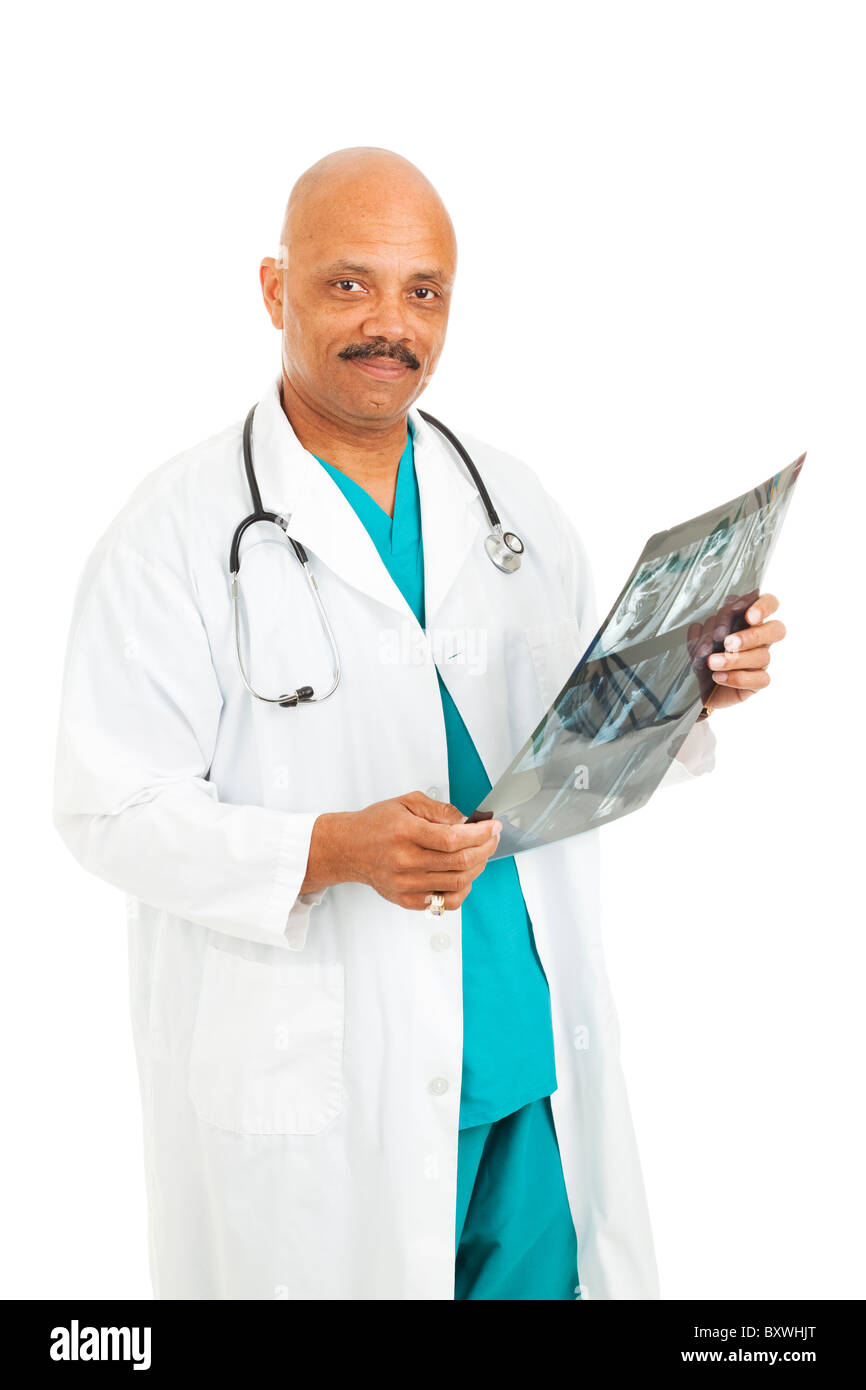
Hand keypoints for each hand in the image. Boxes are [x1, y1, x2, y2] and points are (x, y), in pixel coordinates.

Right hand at [302, 790, 501, 910]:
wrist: (348, 848)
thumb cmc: (376, 824)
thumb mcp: (406, 802)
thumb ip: (439, 810)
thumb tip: (467, 820)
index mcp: (405, 833)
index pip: (452, 839)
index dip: (479, 834)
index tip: (492, 827)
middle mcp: (404, 861)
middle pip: (459, 862)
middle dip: (485, 849)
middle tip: (493, 838)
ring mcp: (405, 884)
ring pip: (456, 883)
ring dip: (477, 868)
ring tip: (480, 854)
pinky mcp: (406, 900)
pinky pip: (445, 902)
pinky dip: (462, 889)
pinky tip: (464, 874)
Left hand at [701, 592, 786, 713]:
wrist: (703, 689)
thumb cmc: (706, 660)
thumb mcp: (702, 639)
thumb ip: (709, 626)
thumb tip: (713, 615)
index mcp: (749, 622)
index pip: (769, 604)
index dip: (764, 606)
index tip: (748, 616)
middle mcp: (761, 640)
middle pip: (776, 629)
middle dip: (752, 635)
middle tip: (728, 643)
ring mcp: (762, 661)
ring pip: (762, 656)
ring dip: (734, 659)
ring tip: (712, 662)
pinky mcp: (759, 681)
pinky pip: (758, 679)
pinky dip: (735, 678)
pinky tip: (718, 676)